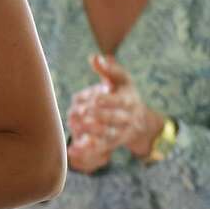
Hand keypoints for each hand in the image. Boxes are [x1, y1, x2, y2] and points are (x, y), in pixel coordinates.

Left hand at [65, 54, 163, 171]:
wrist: (137, 120)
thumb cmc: (123, 93)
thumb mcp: (120, 80)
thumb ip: (108, 69)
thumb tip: (95, 57)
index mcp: (129, 101)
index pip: (120, 102)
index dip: (109, 101)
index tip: (95, 98)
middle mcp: (127, 119)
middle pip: (114, 119)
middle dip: (99, 116)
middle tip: (82, 111)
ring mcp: (120, 133)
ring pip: (108, 135)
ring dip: (93, 132)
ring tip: (78, 126)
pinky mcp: (111, 144)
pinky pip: (99, 150)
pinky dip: (87, 151)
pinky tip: (72, 151)